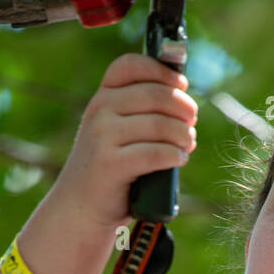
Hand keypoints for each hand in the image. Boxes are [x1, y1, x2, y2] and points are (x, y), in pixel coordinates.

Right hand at [54, 53, 197, 231]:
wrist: (80, 207)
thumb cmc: (109, 169)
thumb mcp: (116, 133)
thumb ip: (140, 114)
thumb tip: (185, 104)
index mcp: (102, 97)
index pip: (131, 65)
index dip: (162, 71)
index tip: (183, 85)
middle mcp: (100, 111)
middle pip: (155, 95)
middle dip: (183, 107)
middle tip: (192, 123)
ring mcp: (102, 137)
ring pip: (159, 125)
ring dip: (183, 135)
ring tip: (188, 143)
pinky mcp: (111, 164)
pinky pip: (155, 153)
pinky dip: (174, 155)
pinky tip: (180, 159)